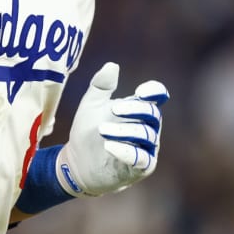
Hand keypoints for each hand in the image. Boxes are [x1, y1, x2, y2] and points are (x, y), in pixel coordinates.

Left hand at [56, 62, 168, 196]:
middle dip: (134, 110)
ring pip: (146, 136)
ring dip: (124, 131)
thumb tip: (112, 65)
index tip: (141, 92)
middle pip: (152, 114)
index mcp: (137, 110)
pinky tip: (109, 146)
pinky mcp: (141, 168)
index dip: (155, 91)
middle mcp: (147, 128)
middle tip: (113, 109)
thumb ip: (101, 86)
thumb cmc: (88, 132)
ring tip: (102, 129)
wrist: (77, 162)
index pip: (157, 96)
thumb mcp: (91, 105)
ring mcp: (147, 148)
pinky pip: (142, 159)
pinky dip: (127, 152)